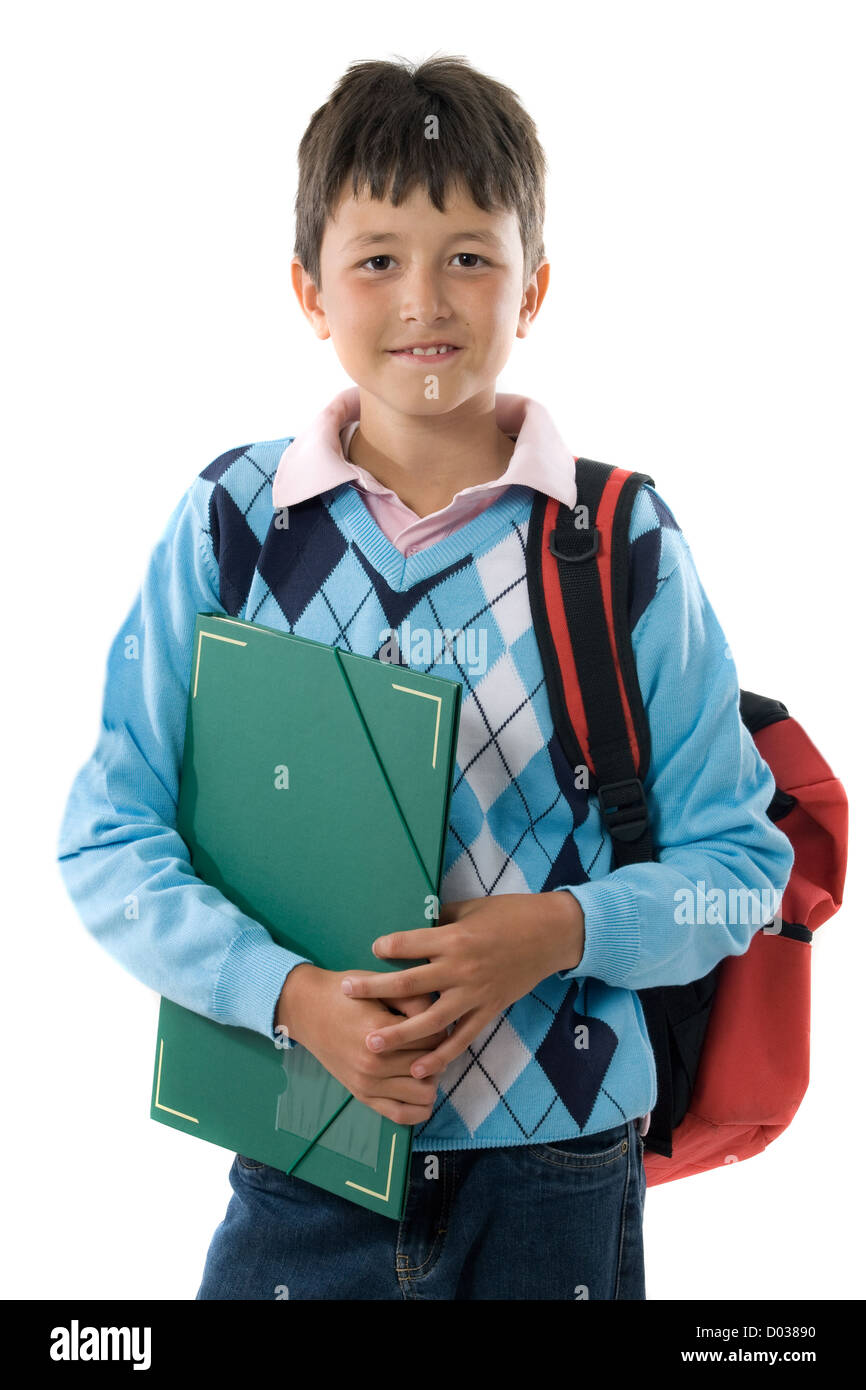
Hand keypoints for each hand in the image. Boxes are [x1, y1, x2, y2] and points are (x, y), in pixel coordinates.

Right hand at [277, 966, 449, 1125]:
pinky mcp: (362, 1096)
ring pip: (423, 1094)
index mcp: (378, 1032)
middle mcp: (372, 1063)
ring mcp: (366, 1084)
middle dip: (437, 1054)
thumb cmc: (345, 993)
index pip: (432, 1040)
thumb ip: (413, 999)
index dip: (441, 1030)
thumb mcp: (379, 985)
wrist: (307, 1009)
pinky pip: (401, 1115)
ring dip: (430, 1079)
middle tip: (432, 1043)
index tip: (436, 1024)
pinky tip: (421, 1091)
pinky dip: (419, 1109)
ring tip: (424, 1063)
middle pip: (430, 1067)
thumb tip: (441, 1019)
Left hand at [339, 891, 584, 1079]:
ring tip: (372, 1044)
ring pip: (430, 1020)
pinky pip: (461, 1039)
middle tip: (345, 993)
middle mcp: (460, 968)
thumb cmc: (509, 914)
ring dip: (399, 1034)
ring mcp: (474, 994)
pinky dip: (440, 1056)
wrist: (551, 934)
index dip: (386, 947)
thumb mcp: (470, 908)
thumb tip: (413, 925)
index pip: (408, 944)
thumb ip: (440, 921)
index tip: (372, 950)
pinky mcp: (489, 1010)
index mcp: (453, 938)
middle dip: (374, 989)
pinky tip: (418, 1070)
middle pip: (408, 983)